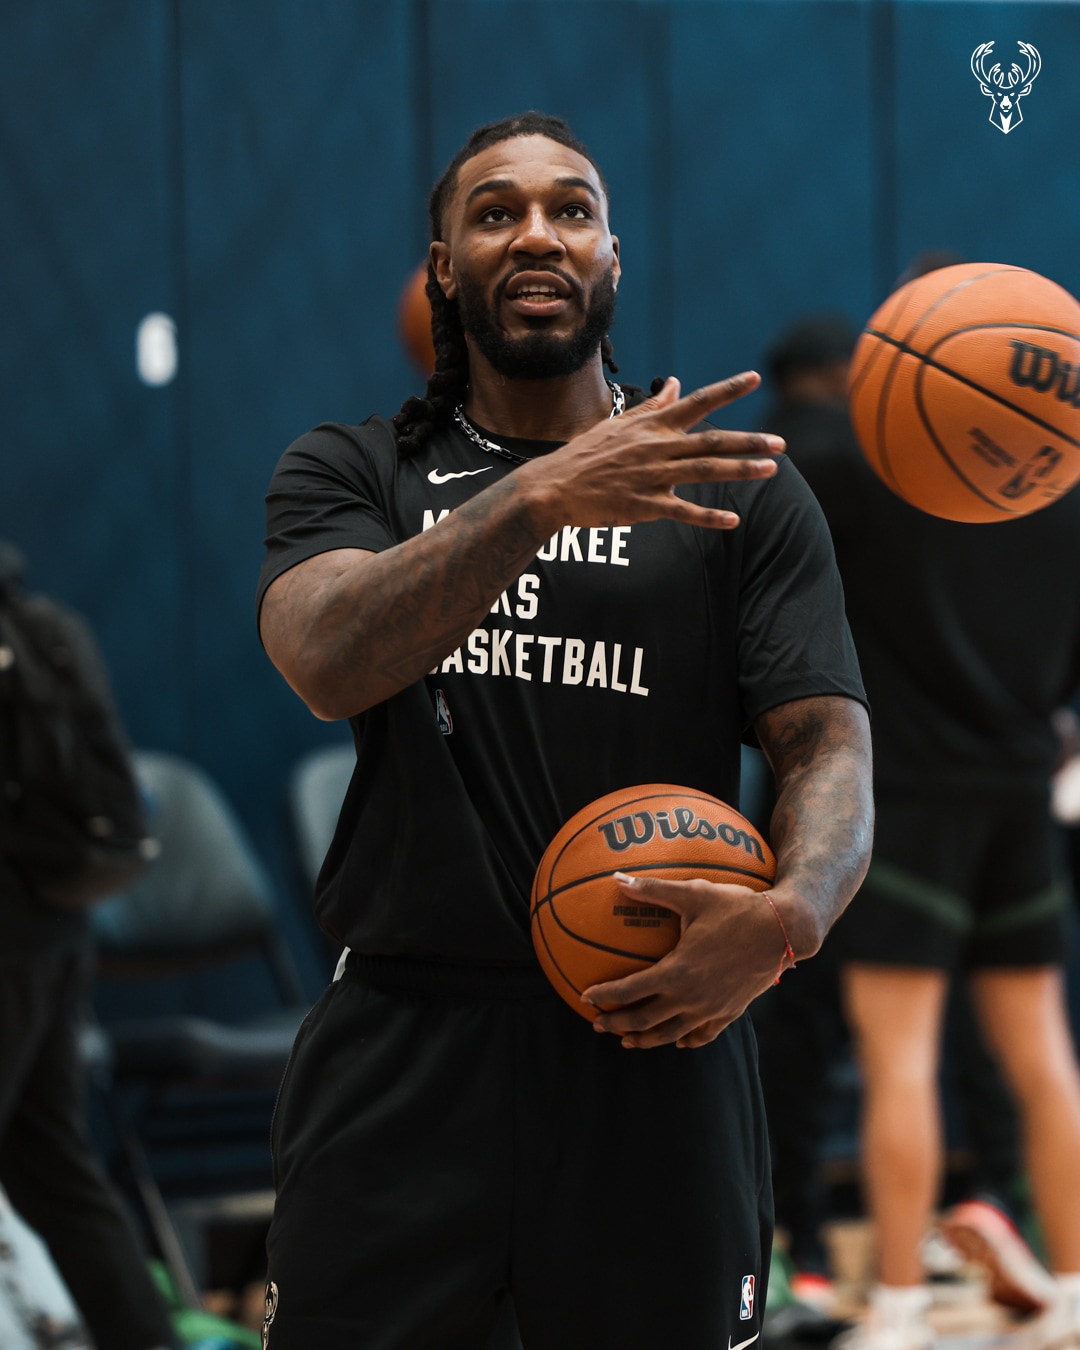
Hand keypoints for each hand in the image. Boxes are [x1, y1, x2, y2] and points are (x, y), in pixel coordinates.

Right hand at [517, 373, 783, 534]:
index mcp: (652, 426)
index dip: (727, 389)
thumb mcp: (619, 424)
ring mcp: (651, 476)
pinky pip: (682, 510)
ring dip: (739, 470)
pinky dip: (708, 517)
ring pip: (704, 470)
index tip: (755, 378)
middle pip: (711, 440)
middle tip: (780, 443)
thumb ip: (654, 406)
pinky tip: (732, 522)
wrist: (554, 486)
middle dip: (749, 441)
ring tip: (770, 471)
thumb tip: (676, 382)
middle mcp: (656, 447)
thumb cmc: (587, 454)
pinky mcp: (643, 505)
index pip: (696, 402)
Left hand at [582, 872, 791, 1048]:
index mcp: (677, 971)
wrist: (782, 930)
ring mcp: (712, 1009)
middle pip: (644, 1021)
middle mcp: (691, 997)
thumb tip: (616, 879)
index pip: (629, 991)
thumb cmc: (736, 908)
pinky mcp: (730, 1012)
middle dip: (617, 1025)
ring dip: (645, 1039)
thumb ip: (652, 889)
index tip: (585, 997)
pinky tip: (677, 1041)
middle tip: (597, 1024)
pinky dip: (684, 1040)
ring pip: (670, 1035)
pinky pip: (702, 1035)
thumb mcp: (692, 894)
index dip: (604, 996)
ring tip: (627, 1040)